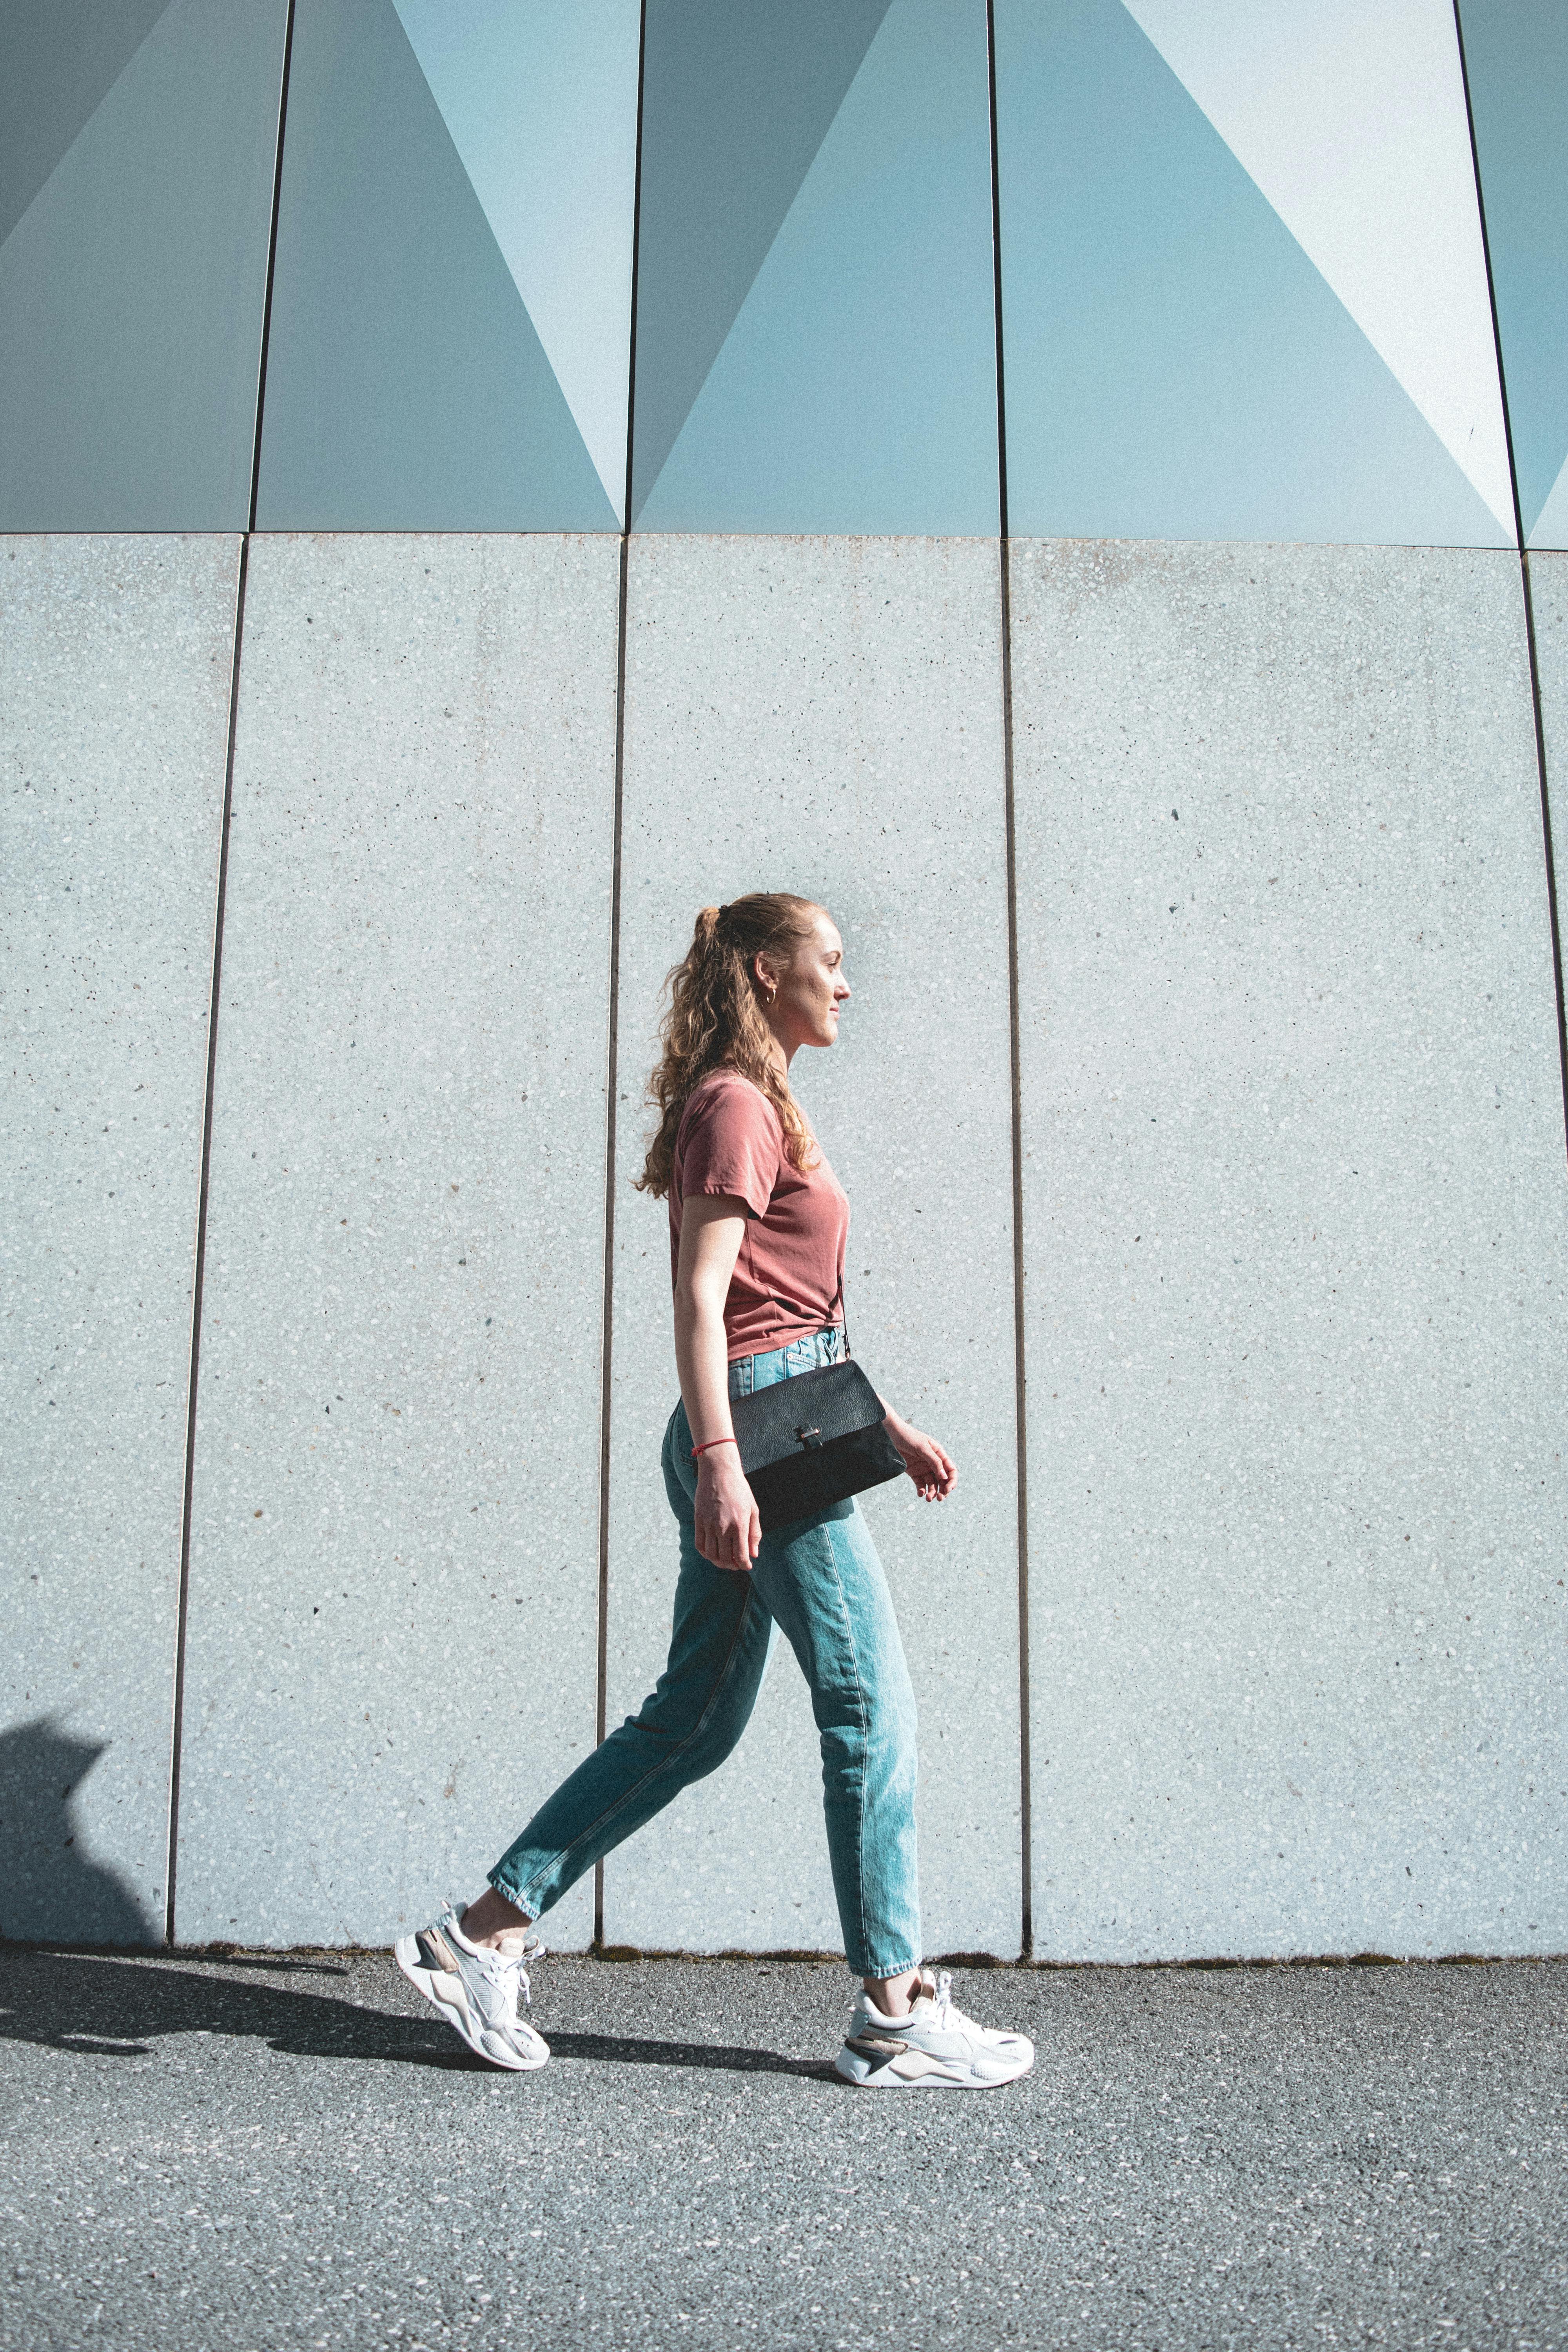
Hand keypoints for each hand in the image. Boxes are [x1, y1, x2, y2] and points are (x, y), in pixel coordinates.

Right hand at [695, 1449, 761, 1570]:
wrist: (718, 1472)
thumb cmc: (739, 1490)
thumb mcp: (753, 1510)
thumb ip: (754, 1533)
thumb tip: (753, 1554)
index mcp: (739, 1525)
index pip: (740, 1556)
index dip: (744, 1565)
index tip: (747, 1566)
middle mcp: (723, 1527)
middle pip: (725, 1558)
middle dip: (732, 1566)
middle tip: (736, 1565)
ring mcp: (708, 1524)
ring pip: (711, 1555)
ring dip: (718, 1562)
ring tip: (725, 1561)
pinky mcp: (698, 1520)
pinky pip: (699, 1544)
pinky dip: (705, 1553)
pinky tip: (712, 1553)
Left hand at [887, 1419, 956, 1501]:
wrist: (890, 1434)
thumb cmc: (908, 1436)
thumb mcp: (922, 1447)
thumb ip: (934, 1461)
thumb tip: (944, 1476)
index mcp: (939, 1454)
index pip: (950, 1470)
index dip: (952, 1481)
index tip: (948, 1490)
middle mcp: (933, 1463)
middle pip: (943, 1480)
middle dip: (943, 1490)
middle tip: (939, 1498)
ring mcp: (923, 1468)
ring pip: (932, 1484)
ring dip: (932, 1492)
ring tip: (928, 1499)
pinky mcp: (913, 1472)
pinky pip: (920, 1484)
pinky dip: (921, 1490)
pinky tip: (920, 1494)